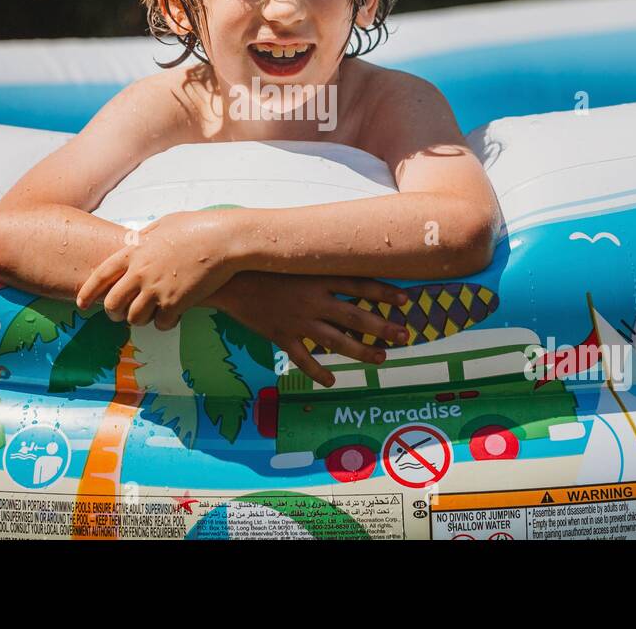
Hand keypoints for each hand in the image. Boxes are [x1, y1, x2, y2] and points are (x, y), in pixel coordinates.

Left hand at [75, 211, 241, 328]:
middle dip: (113, 313)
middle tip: (120, 314)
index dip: (88, 292)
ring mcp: (158, 289)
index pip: (100, 275)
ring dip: (140, 319)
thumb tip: (134, 241)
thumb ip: (144, 236)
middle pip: (112, 303)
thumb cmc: (197, 227)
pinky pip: (161, 324)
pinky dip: (165, 323)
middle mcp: (141, 272)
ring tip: (151, 314)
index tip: (82, 303)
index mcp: (135, 252)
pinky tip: (173, 316)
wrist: (224, 239)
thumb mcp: (163, 224)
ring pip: (134, 318)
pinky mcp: (176, 302)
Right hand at [207, 271, 411, 387]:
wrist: (229, 278)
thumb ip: (318, 260)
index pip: (360, 285)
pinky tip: (331, 380)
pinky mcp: (281, 335)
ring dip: (361, 351)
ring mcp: (298, 320)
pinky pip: (303, 358)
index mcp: (318, 278)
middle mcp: (313, 300)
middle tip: (405, 335)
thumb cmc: (263, 264)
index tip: (406, 301)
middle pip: (356, 316)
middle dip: (383, 327)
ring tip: (381, 358)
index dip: (384, 293)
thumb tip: (342, 255)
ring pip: (336, 340)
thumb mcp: (294, 256)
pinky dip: (317, 372)